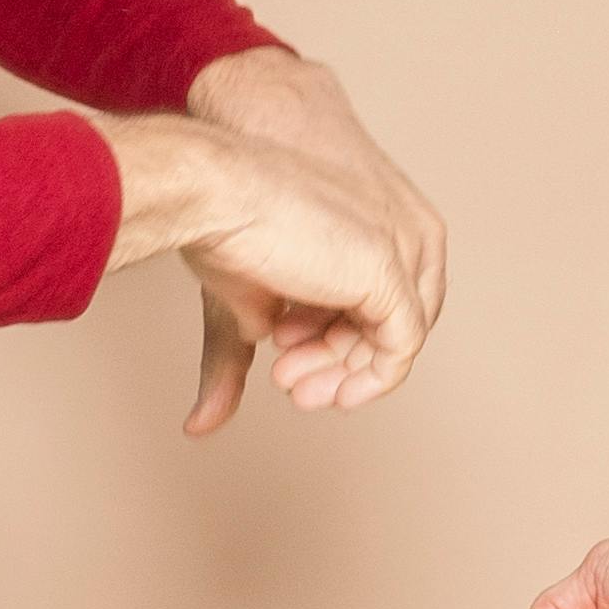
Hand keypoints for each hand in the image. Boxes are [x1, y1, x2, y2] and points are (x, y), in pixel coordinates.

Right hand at [95, 73, 443, 433]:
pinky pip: (403, 345)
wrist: (212, 186)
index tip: (286, 364)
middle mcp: (399, 227)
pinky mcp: (391, 272)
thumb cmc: (221, 221)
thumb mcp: (244, 298)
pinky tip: (336, 392)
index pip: (378, 295)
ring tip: (295, 385)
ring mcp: (400, 246)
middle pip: (390, 316)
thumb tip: (206, 422)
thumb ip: (245, 355)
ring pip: (398, 334)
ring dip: (347, 375)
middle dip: (340, 362)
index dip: (334, 341)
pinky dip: (373, 380)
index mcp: (372, 222)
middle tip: (294, 386)